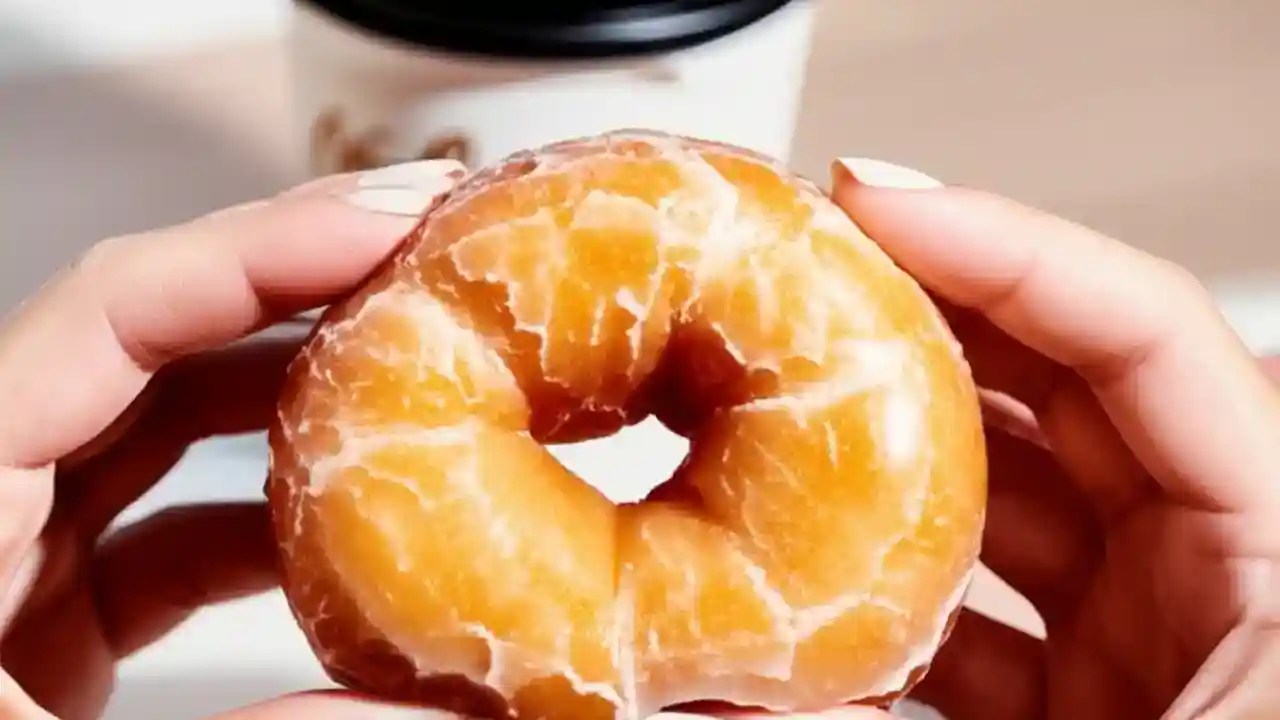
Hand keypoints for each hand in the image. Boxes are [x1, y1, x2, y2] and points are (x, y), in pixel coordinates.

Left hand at [0, 160, 465, 719]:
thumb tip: (435, 717)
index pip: (109, 314)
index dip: (260, 251)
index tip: (394, 226)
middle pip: (153, 339)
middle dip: (299, 288)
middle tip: (433, 258)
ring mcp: (13, 553)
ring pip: (173, 424)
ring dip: (298, 396)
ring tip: (420, 372)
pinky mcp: (47, 617)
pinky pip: (179, 526)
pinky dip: (273, 519)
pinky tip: (358, 540)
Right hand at [728, 159, 1279, 719]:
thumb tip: (743, 699)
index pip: (1148, 334)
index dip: (1007, 248)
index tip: (874, 208)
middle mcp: (1220, 565)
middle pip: (1063, 381)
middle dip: (928, 317)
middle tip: (809, 276)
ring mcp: (1153, 622)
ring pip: (1010, 483)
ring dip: (895, 450)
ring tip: (792, 412)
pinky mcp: (1098, 684)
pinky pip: (986, 594)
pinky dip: (899, 583)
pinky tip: (823, 588)